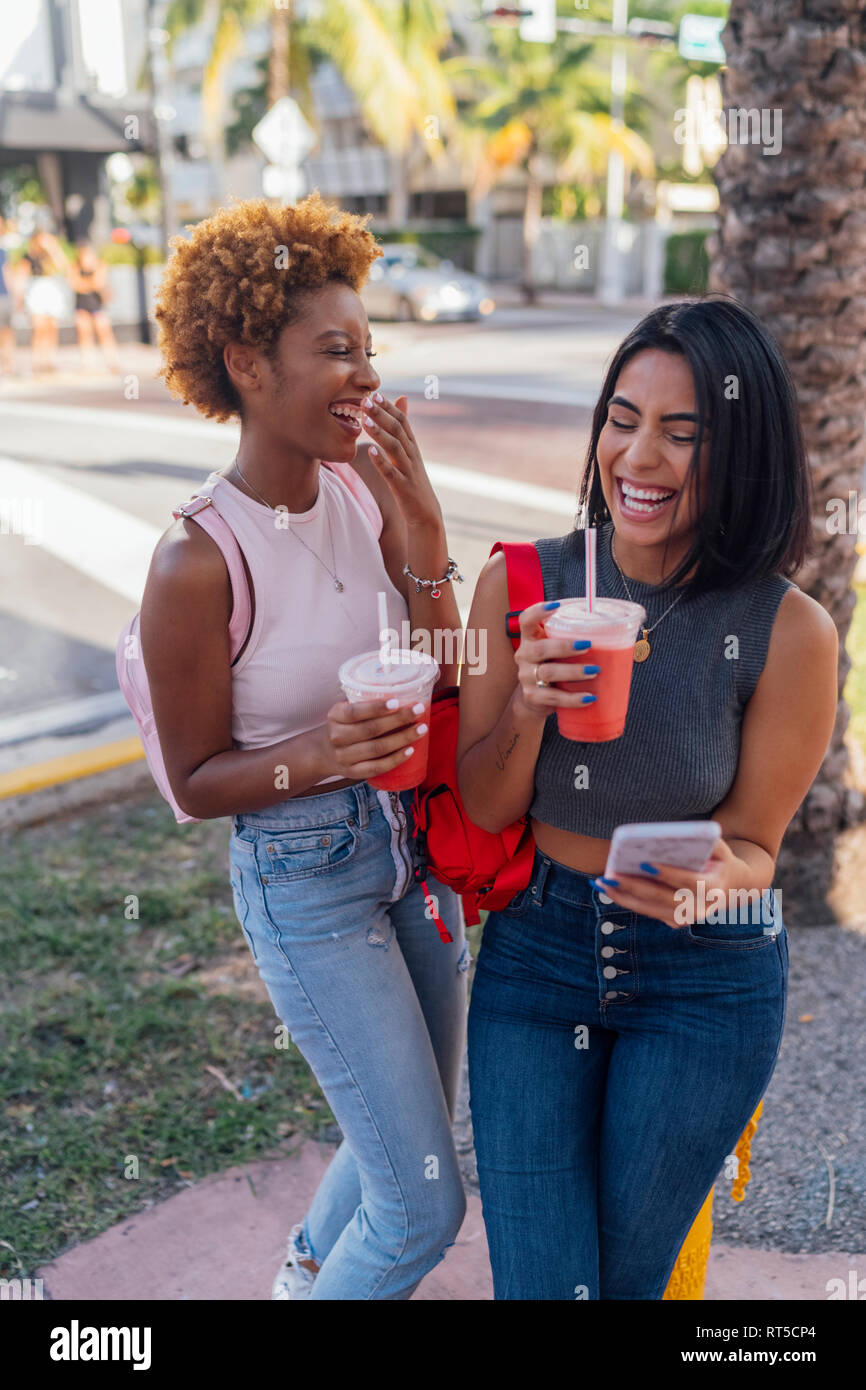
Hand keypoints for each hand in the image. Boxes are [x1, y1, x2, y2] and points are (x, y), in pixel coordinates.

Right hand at [321, 696, 428, 780]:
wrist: (324, 753)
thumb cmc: (344, 726)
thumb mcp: (345, 711)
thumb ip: (364, 703)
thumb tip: (403, 692)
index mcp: (335, 716)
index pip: (355, 711)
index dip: (376, 708)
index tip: (397, 702)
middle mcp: (336, 737)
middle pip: (371, 730)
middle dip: (398, 720)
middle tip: (418, 711)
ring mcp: (343, 757)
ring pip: (377, 749)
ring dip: (402, 739)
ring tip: (420, 729)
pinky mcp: (352, 772)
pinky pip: (377, 767)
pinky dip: (395, 759)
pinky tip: (410, 750)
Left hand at [360, 392, 441, 527]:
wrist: (425, 513)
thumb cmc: (413, 481)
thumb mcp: (410, 453)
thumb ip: (403, 428)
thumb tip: (402, 399)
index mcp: (412, 446)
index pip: (402, 421)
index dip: (389, 407)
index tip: (374, 393)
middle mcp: (412, 455)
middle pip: (398, 430)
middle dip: (382, 414)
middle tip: (366, 400)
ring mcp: (408, 471)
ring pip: (395, 448)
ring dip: (380, 434)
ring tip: (364, 421)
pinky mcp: (403, 488)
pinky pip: (391, 473)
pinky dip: (381, 462)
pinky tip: (370, 451)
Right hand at [513, 600, 599, 717]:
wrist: (535, 699)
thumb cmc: (553, 666)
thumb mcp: (555, 650)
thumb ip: (571, 639)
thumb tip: (614, 631)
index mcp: (531, 638)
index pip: (526, 620)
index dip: (538, 611)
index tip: (556, 606)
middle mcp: (525, 655)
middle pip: (540, 648)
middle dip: (565, 646)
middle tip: (588, 645)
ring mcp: (526, 676)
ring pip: (548, 672)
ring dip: (574, 671)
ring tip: (595, 671)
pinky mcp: (533, 696)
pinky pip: (554, 697)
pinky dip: (573, 698)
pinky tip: (589, 698)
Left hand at [592, 838, 741, 928]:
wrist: (730, 887)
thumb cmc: (718, 859)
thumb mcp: (719, 846)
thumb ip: (703, 839)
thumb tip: (674, 835)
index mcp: (714, 888)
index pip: (689, 882)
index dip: (668, 874)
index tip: (645, 863)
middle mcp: (702, 908)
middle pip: (664, 899)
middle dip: (636, 886)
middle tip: (612, 875)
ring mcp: (688, 919)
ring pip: (652, 909)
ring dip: (625, 897)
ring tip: (603, 882)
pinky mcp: (675, 922)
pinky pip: (648, 912)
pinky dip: (627, 900)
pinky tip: (608, 889)